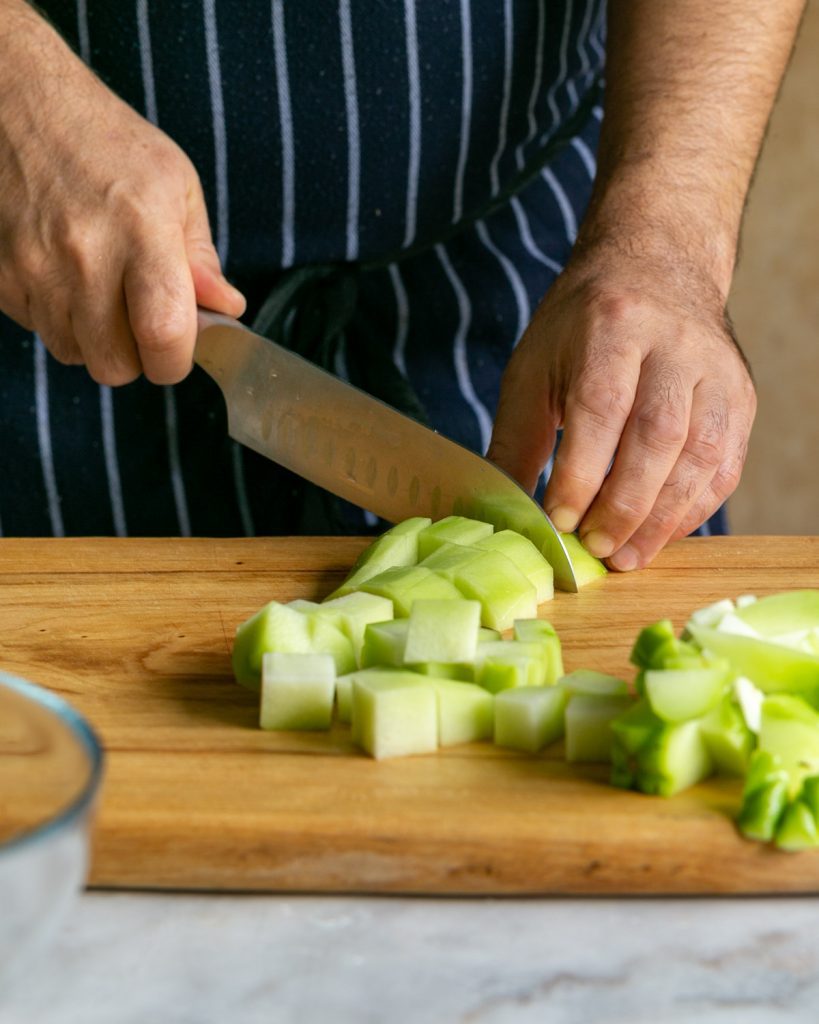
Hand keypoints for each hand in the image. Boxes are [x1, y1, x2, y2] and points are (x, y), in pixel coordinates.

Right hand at [0, 4, 244, 384]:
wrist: (17, 104)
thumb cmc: (106, 143)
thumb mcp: (176, 186)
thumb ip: (202, 259)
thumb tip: (224, 311)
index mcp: (141, 230)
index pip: (163, 333)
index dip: (176, 360)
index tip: (180, 350)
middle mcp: (84, 254)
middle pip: (115, 365)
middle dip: (137, 357)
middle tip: (142, 321)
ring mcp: (35, 268)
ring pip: (75, 354)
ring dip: (96, 339)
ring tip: (103, 289)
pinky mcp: (1, 276)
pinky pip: (39, 330)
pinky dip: (60, 318)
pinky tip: (67, 276)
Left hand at [488, 246, 756, 570]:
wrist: (655, 271)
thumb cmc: (582, 329)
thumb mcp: (534, 367)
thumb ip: (516, 439)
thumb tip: (504, 512)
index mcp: (613, 325)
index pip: (601, 407)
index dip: (582, 471)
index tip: (560, 520)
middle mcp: (675, 344)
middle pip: (658, 434)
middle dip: (624, 503)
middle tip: (594, 549)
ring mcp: (716, 371)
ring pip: (700, 455)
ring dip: (662, 517)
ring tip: (626, 557)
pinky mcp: (740, 398)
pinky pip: (724, 465)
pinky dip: (692, 508)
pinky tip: (659, 534)